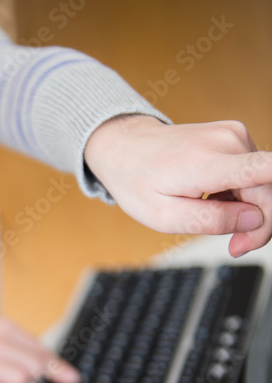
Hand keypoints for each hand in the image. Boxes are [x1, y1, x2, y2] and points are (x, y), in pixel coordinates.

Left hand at [84, 115, 271, 255]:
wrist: (125, 148)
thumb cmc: (138, 181)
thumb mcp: (166, 217)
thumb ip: (212, 220)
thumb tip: (254, 220)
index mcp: (209, 162)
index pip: (267, 171)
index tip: (258, 229)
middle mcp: (228, 141)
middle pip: (269, 189)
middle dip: (258, 225)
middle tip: (234, 246)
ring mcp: (233, 136)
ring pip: (263, 184)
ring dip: (247, 210)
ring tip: (211, 217)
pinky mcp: (235, 138)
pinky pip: (252, 174)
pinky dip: (240, 194)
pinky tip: (213, 200)